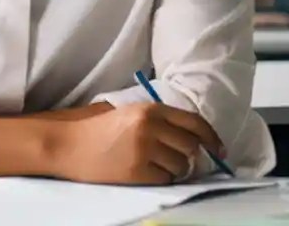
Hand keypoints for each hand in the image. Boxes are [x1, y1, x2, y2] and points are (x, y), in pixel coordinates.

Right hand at [52, 103, 224, 184]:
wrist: (68, 145)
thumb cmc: (99, 130)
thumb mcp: (130, 114)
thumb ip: (160, 120)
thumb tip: (195, 139)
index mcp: (150, 109)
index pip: (195, 122)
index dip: (212, 138)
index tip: (220, 150)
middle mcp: (151, 128)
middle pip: (191, 147)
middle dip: (189, 157)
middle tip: (177, 160)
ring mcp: (144, 150)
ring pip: (181, 166)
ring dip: (175, 170)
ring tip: (155, 166)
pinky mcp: (137, 172)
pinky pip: (165, 180)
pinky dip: (161, 179)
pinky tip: (145, 173)